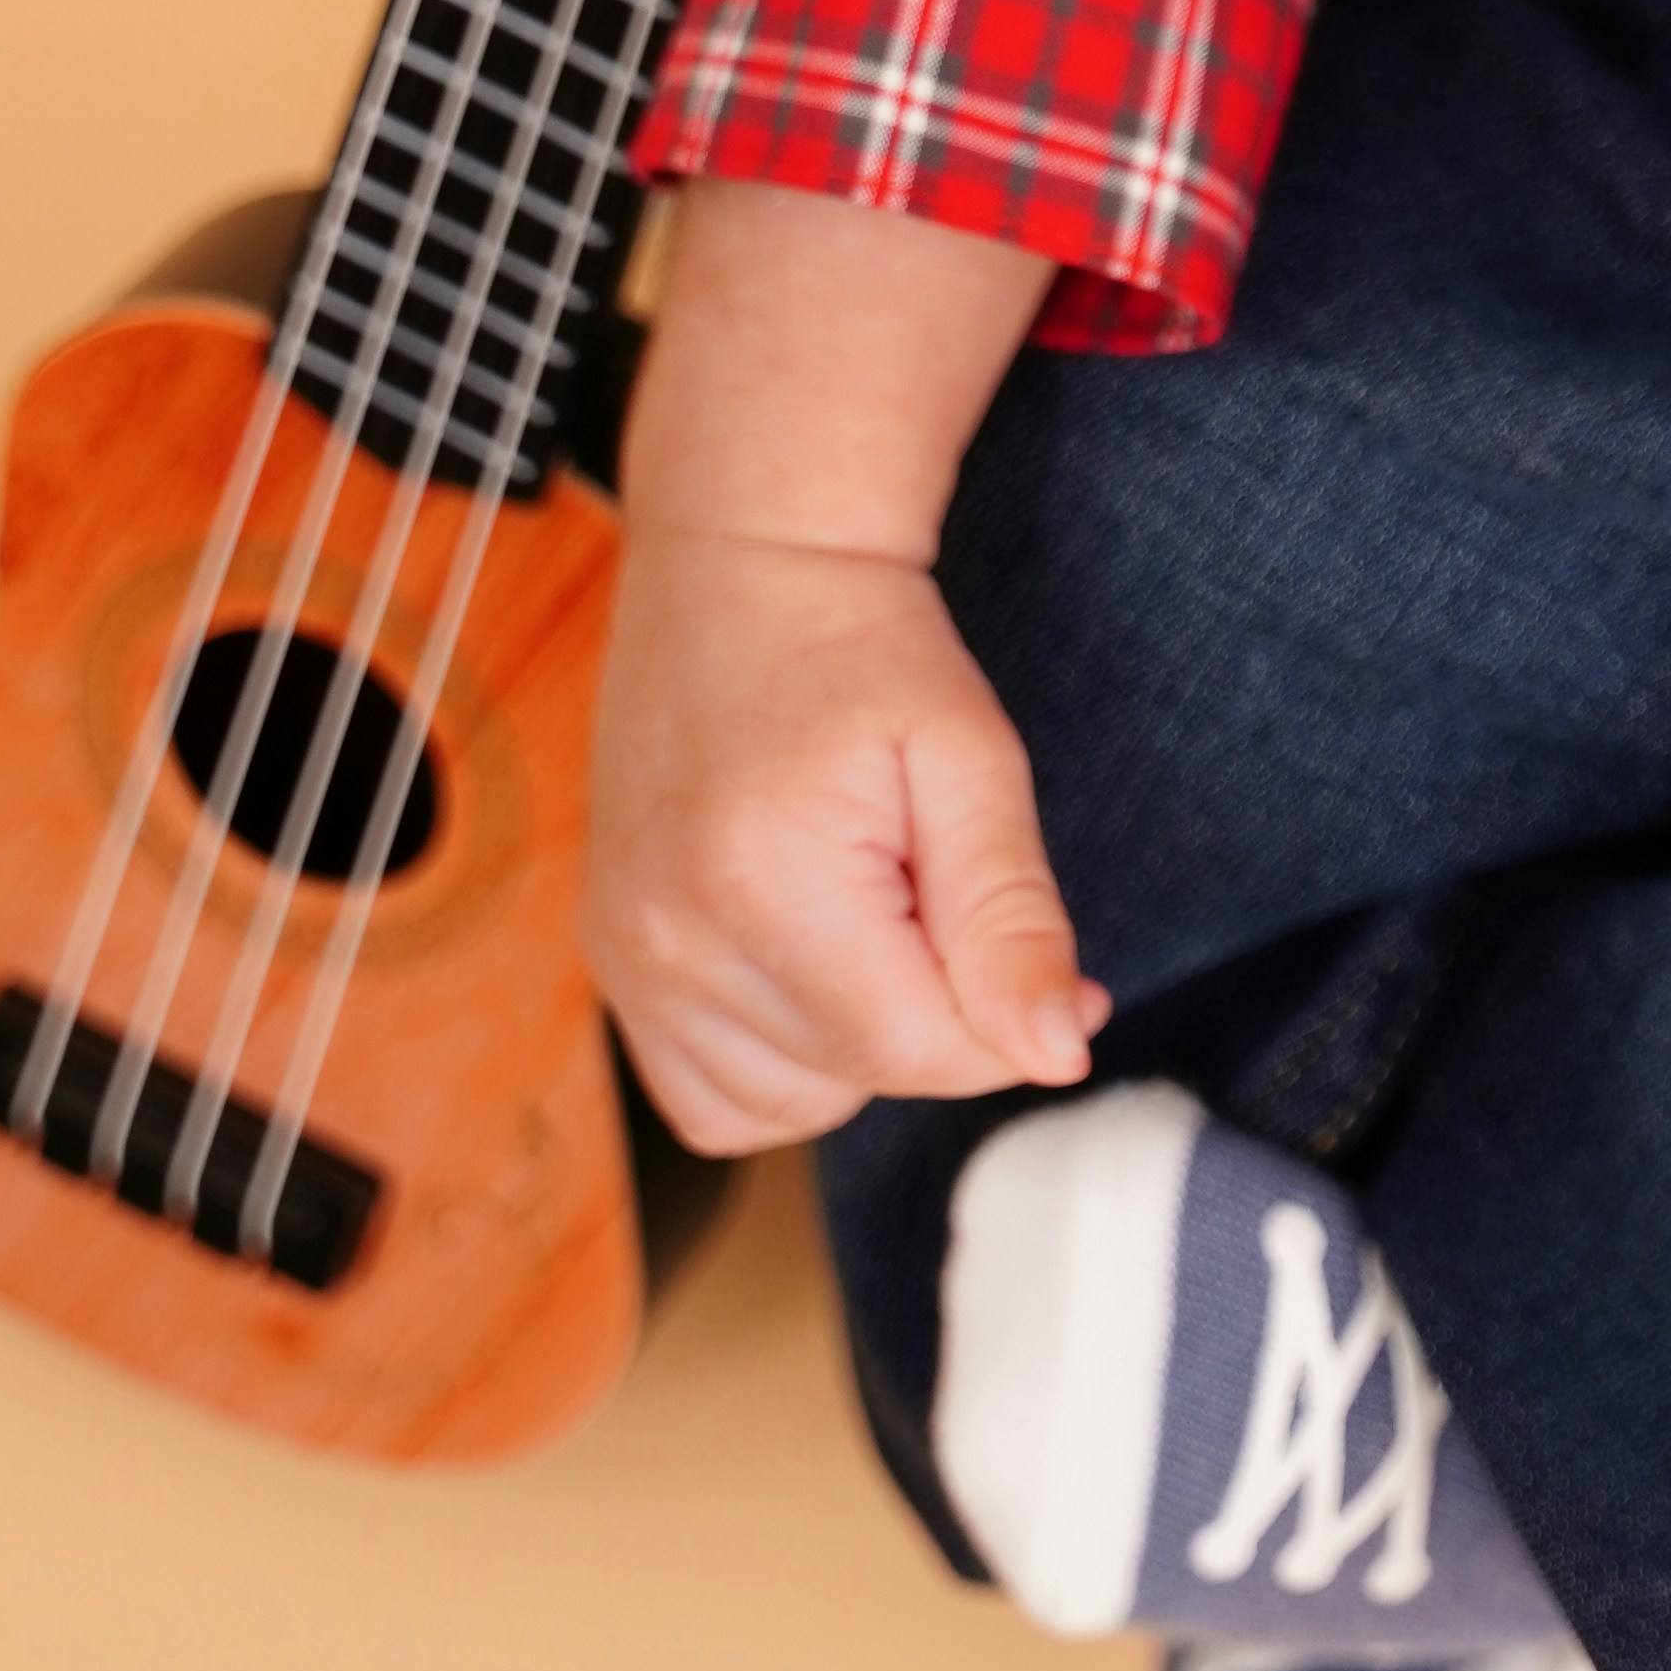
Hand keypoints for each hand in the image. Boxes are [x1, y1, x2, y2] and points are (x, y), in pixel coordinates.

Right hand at [584, 521, 1107, 1151]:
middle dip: (935, 1013)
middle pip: (856, 1079)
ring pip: (788, 1104)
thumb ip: (1011, 918)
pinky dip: (782, 1062)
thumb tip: (1058, 1053)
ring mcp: (626, 958)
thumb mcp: (972, 760)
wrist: (742, 566)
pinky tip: (815, 961)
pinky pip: (712, 1096)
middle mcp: (669, 941)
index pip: (915, 1053)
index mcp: (762, 885)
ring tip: (870, 912)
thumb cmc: (864, 645)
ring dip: (857, 1044)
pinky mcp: (612, 961)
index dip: (1006, 1026)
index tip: (1052, 965)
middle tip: (938, 886)